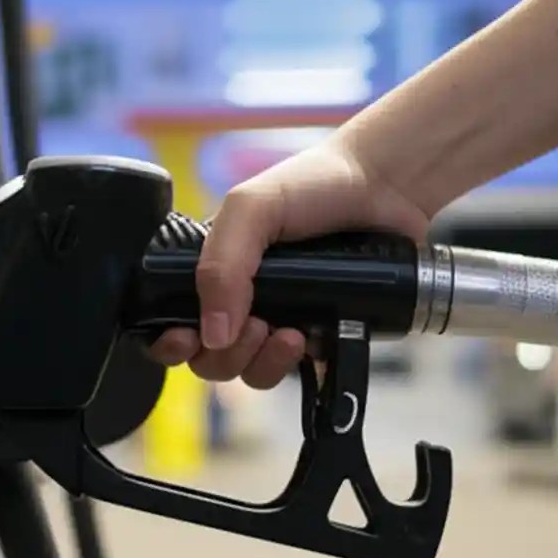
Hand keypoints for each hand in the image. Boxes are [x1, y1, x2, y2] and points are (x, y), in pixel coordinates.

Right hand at [146, 135, 431, 387]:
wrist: (385, 185)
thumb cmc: (313, 184)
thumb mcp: (250, 208)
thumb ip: (220, 266)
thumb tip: (212, 335)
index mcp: (215, 269)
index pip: (173, 321)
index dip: (171, 342)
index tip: (184, 339)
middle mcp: (244, 300)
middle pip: (211, 359)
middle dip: (225, 356)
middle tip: (254, 326)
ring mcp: (284, 320)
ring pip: (251, 373)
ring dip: (261, 363)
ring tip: (290, 334)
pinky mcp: (323, 334)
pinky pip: (299, 374)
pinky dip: (297, 366)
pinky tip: (312, 339)